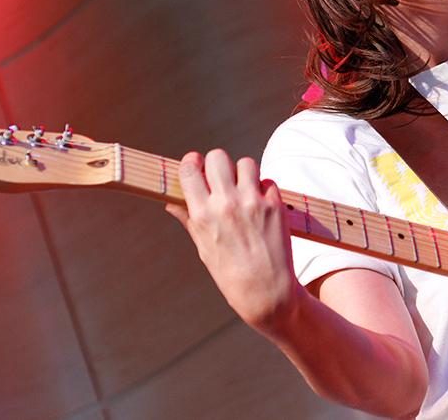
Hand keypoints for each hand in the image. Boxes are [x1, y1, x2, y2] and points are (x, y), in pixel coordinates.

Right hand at [167, 149, 304, 334]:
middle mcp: (226, 204)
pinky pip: (268, 181)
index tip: (196, 164)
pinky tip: (262, 205)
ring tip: (245, 189)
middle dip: (218, 163)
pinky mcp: (275, 205)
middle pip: (217, 156)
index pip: (190, 169)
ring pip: (246, 163)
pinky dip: (265, 189)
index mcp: (202, 214)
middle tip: (222, 177)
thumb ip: (189, 219)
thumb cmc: (230, 274)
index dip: (192, 162)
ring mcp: (252, 202)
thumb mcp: (203, 248)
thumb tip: (171, 202)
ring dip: (244, 173)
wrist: (266, 292)